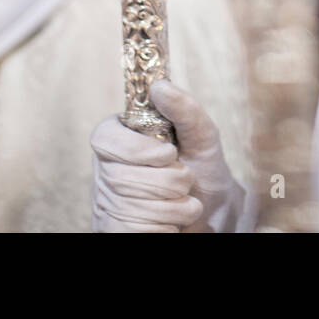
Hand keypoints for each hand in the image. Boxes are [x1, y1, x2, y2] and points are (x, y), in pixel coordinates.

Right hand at [90, 79, 250, 232]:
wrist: (214, 210)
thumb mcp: (202, 135)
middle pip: (123, 179)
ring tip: (184, 201)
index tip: (170, 153)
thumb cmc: (203, 167)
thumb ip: (184, 109)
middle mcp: (104, 169)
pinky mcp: (112, 229)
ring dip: (173, 208)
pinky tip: (172, 222)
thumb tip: (159, 86)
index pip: (107, 140)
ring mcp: (105, 203)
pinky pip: (133, 232)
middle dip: (170, 182)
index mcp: (118, 137)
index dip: (139, 150)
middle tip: (186, 180)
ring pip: (131, 209)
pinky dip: (164, 229)